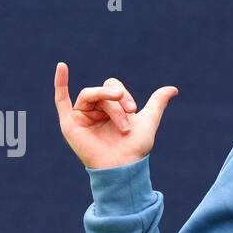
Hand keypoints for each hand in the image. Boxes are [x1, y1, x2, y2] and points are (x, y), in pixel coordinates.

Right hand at [53, 61, 178, 169]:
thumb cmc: (135, 147)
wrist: (124, 166)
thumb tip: (173, 89)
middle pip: (102, 91)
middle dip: (117, 103)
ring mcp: (81, 116)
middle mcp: (95, 110)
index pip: (112, 88)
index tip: (134, 109)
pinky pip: (60, 99)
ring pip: (90, 95)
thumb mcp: (149, 120)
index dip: (123, 95)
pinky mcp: (70, 123)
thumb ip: (157, 103)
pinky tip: (62, 66)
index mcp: (110, 108)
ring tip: (122, 125)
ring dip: (109, 107)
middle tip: (128, 120)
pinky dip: (60, 82)